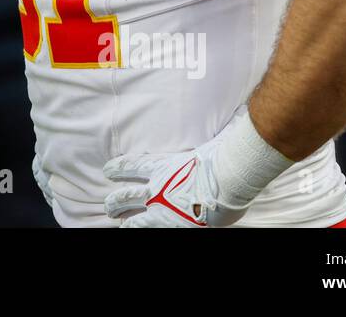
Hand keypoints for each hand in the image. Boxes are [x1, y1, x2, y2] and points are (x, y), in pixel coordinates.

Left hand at [102, 109, 291, 226]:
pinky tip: (129, 232)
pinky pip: (146, 228)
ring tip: (114, 221)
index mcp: (165, 166)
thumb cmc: (223, 159)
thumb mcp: (215, 142)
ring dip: (122, 218)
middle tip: (108, 204)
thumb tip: (238, 113)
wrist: (227, 180)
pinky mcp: (170, 223)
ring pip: (133, 215)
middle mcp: (158, 187)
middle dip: (116, 200)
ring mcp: (162, 207)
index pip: (135, 166)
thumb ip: (220, 134)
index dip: (120, 168)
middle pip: (128, 195)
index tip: (107, 169)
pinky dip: (137, 230)